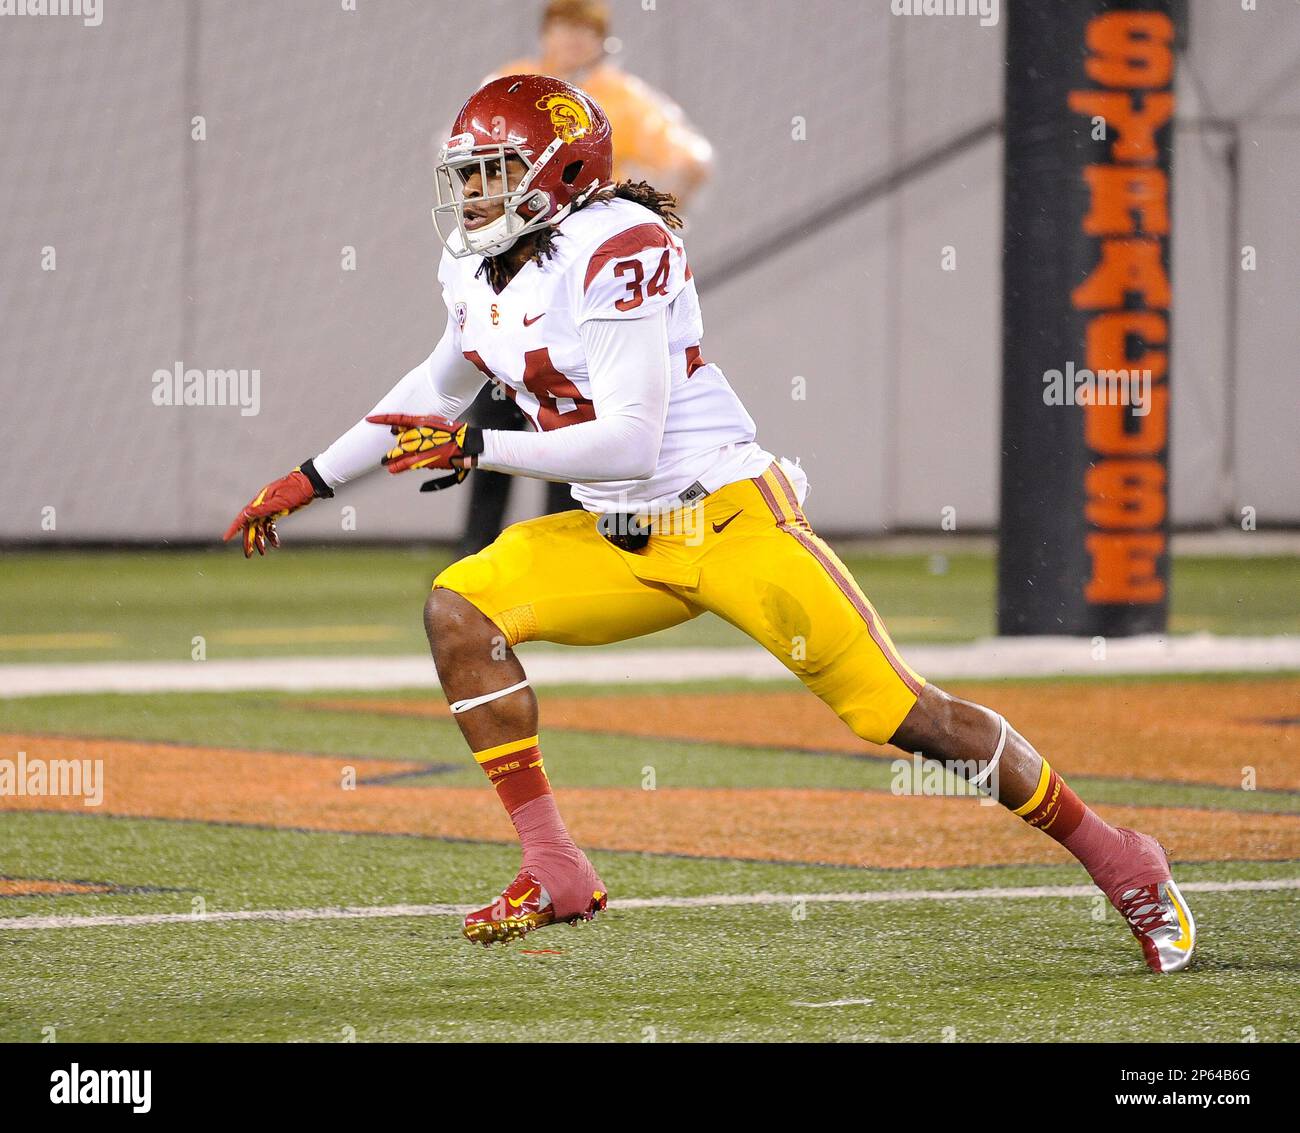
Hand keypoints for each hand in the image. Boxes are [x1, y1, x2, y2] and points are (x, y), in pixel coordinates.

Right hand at [222, 467, 318, 557]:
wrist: (309, 484)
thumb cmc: (294, 491)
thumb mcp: (280, 502)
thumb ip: (263, 509)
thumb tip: (246, 514)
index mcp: (259, 502)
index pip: (243, 517)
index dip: (234, 529)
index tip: (226, 539)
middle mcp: (261, 506)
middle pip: (251, 526)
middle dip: (249, 540)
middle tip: (248, 555)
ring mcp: (269, 509)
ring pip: (260, 528)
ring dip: (260, 540)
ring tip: (263, 553)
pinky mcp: (277, 512)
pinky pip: (270, 526)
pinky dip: (271, 535)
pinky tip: (276, 544)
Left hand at [366, 414, 482, 474]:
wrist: (468, 445)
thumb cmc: (454, 433)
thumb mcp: (435, 423)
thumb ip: (418, 425)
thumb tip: (402, 430)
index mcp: (421, 422)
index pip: (397, 419)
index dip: (382, 419)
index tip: (369, 419)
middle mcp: (419, 435)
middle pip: (400, 443)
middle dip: (393, 451)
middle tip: (384, 458)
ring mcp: (422, 448)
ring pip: (402, 455)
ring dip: (393, 461)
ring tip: (386, 465)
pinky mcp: (426, 460)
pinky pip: (410, 464)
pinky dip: (402, 467)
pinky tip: (394, 470)